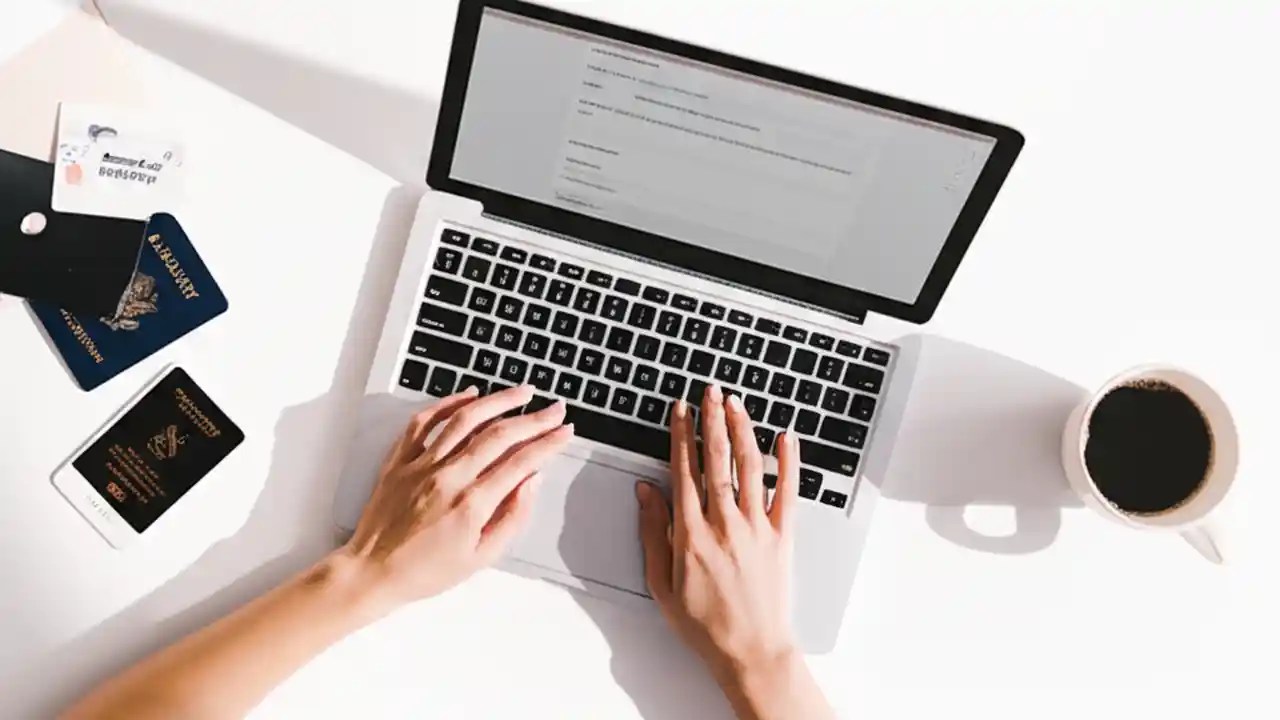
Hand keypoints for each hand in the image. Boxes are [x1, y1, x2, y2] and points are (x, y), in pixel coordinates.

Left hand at [341, 386, 572, 613]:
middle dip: (534, 418)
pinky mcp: (400, 460)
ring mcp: (421, 465)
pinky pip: (424, 422)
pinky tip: (468, 396)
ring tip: (520, 392)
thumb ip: (512, 517)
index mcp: (471, 504)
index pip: (521, 462)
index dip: (548, 443)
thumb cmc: (425, 571)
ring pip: (465, 419)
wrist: (371, 573)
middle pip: (499, 435)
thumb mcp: (481, 557)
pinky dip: (448, 403)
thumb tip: (531, 482)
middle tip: (554, 409)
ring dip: (498, 401)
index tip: (564, 431)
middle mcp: (448, 478)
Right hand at [637, 385, 799, 683]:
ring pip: (750, 466)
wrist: (751, 650)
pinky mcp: (784, 536)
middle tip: (710, 391)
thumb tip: (646, 493)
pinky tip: (786, 437)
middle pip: (717, 459)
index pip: (684, 470)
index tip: (680, 410)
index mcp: (691, 533)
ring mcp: (758, 527)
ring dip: (742, 429)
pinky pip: (788, 491)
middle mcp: (725, 523)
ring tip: (737, 403)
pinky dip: (788, 461)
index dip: (681, 434)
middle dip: (712, 419)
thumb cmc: (705, 624)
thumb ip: (652, 533)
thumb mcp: (662, 583)